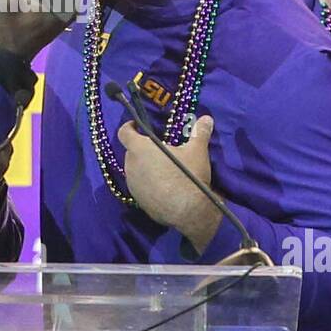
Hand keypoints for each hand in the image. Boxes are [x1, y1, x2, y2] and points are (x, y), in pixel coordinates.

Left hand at [117, 114, 221, 252]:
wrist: (188, 212)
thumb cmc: (188, 175)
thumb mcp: (197, 151)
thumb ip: (199, 132)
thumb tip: (206, 118)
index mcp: (140, 149)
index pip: (124, 132)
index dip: (129, 127)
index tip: (136, 126)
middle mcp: (131, 165)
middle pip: (131, 152)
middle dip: (142, 150)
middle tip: (159, 151)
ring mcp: (133, 185)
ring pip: (135, 170)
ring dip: (144, 167)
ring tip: (162, 169)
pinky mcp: (138, 200)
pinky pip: (140, 186)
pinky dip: (148, 184)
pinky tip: (163, 187)